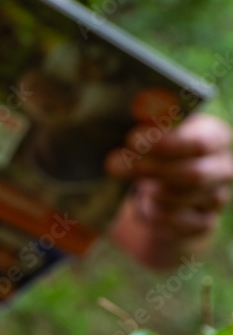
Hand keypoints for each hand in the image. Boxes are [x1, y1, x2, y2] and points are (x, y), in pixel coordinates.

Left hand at [106, 112, 232, 240]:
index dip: (166, 143)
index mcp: (216, 137)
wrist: (164, 196)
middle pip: (192, 174)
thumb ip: (148, 122)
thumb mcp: (154, 132)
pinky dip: (153, 215)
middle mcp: (223, 168)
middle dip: (150, 169)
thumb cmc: (157, 154)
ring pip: (180, 200)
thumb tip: (131, 111)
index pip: (200, 142)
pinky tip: (146, 206)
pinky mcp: (204, 224)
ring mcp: (217, 198)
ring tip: (137, 186)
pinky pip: (174, 222)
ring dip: (150, 193)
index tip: (131, 139)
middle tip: (112, 164)